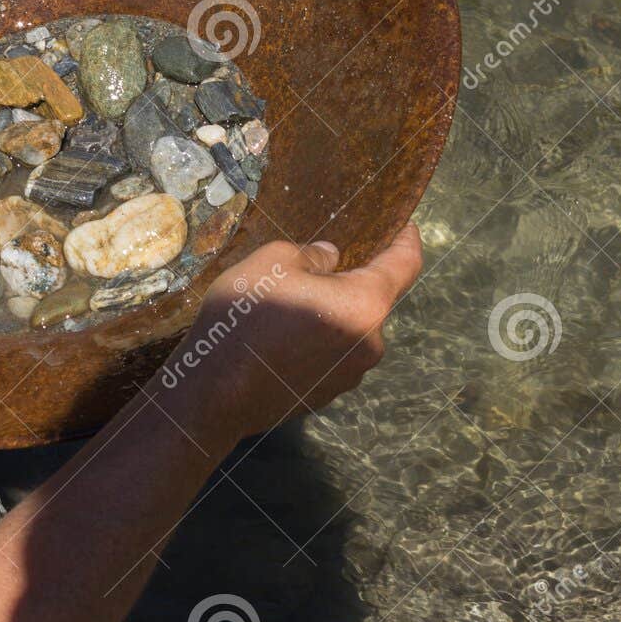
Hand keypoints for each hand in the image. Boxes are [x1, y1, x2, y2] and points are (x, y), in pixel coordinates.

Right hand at [158, 223, 422, 442]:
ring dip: (330, 315)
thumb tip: (331, 259)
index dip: (406, 240)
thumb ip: (313, 254)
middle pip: (371, 301)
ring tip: (286, 311)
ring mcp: (350, 375)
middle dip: (348, 283)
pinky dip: (316, 343)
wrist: (213, 392)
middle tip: (309, 273)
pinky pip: (331, 357)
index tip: (405, 226)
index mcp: (365, 304)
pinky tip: (279, 342)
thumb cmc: (246, 317)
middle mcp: (369, 343)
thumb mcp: (274, 261)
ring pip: (349, 331)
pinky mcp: (327, 396)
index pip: (405, 265)